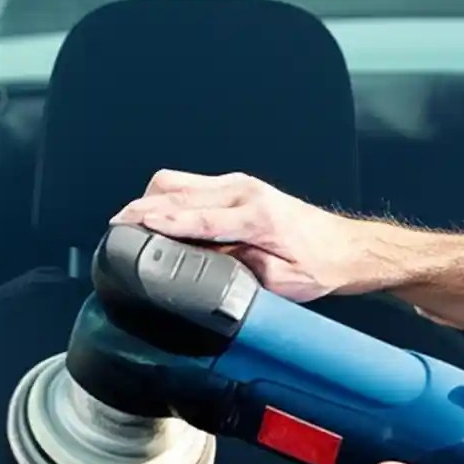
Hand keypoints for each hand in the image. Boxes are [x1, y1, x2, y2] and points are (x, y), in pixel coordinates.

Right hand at [110, 169, 370, 301]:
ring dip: (151, 199)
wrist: (347, 247)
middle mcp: (244, 192)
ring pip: (178, 182)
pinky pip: (190, 185)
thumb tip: (205, 267)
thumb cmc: (320, 266)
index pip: (197, 218)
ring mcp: (239, 185)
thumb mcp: (283, 281)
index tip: (130, 226)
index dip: (161, 222)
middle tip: (115, 228)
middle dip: (141, 208)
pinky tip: (156, 217)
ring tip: (130, 224)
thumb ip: (243, 271)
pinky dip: (167, 198)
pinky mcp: (237, 186)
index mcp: (256, 216)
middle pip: (176, 191)